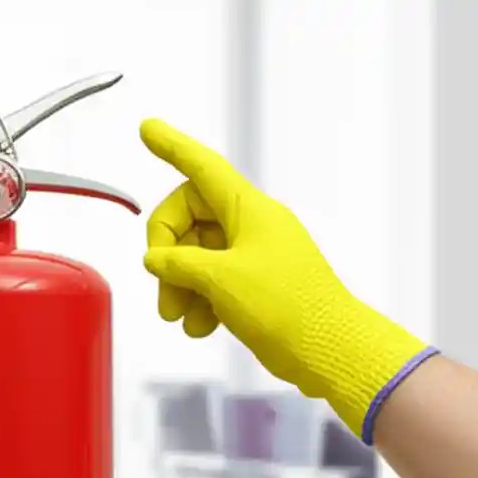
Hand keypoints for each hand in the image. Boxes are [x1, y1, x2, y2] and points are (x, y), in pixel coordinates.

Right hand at [138, 119, 432, 439]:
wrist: (329, 349)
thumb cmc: (287, 306)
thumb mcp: (220, 279)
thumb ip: (179, 264)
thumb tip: (155, 260)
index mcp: (248, 210)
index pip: (201, 167)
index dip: (173, 146)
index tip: (148, 129)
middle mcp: (251, 226)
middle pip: (190, 219)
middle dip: (168, 253)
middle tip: (162, 288)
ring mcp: (254, 255)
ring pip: (198, 255)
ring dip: (181, 284)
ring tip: (177, 316)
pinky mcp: (256, 284)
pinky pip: (214, 280)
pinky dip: (200, 300)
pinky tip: (200, 326)